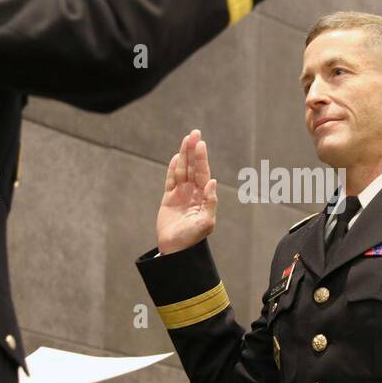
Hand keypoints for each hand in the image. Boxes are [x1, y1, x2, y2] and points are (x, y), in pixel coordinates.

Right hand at [157, 129, 217, 254]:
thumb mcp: (206, 222)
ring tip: (186, 139)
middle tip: (194, 133)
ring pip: (182, 170)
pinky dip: (173, 168)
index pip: (202, 173)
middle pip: (192, 167)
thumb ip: (210, 202)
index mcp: (202, 196)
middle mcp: (193, 193)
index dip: (201, 158)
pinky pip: (170, 180)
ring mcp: (180, 195)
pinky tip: (177, 157)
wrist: (175, 250)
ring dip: (184, 155)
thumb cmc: (192, 238)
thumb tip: (213, 181)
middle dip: (193, 150)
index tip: (200, 143)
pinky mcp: (169, 199)